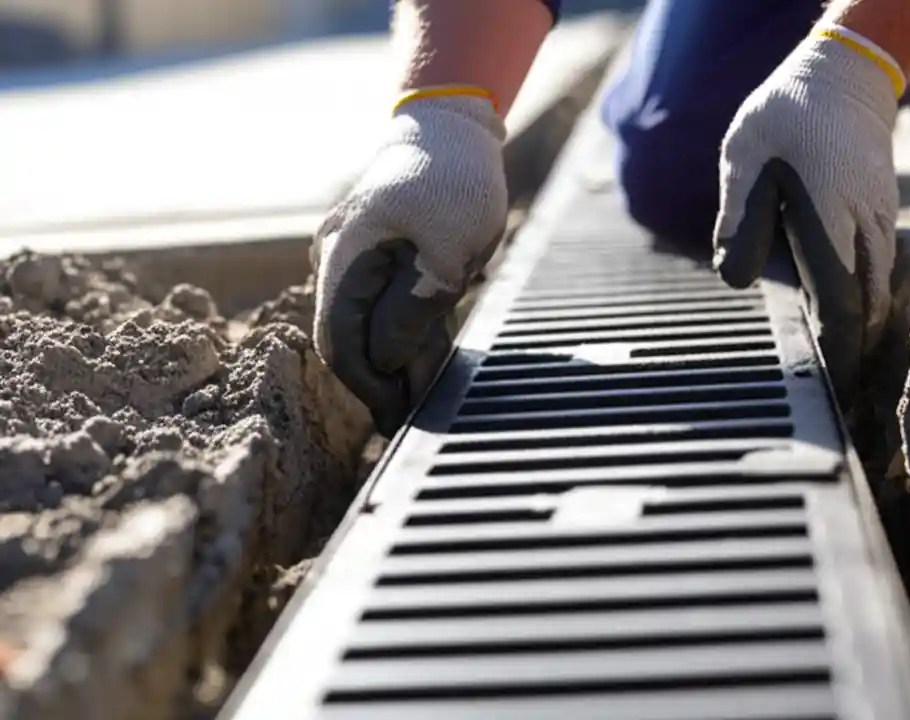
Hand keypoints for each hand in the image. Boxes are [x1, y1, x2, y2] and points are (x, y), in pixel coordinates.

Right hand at [313, 95, 507, 435]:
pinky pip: (386, 307)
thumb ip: (412, 310)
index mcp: (343, 257)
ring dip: (399, 360)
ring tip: (429, 388)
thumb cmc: (454, 182)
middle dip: (384, 379)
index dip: (366, 386)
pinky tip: (430, 357)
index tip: (397, 416)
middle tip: (419, 412)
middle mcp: (338, 260)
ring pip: (370, 326)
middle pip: (351, 339)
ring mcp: (356, 259)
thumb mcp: (446, 252)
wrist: (455, 130)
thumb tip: (382, 361)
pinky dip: (408, 334)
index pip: (338, 342)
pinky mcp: (380, 260)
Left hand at [713, 26, 901, 405]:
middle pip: (870, 311)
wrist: (846, 73)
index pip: (842, 305)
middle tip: (847, 408)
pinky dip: (871, 306)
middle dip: (860, 360)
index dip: (841, 355)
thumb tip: (735, 278)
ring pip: (882, 294)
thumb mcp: (744, 156)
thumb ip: (739, 218)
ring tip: (851, 380)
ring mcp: (882, 222)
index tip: (839, 396)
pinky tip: (854, 324)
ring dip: (867, 336)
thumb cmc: (787, 114)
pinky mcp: (885, 217)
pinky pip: (884, 274)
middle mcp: (866, 228)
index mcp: (831, 219)